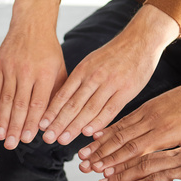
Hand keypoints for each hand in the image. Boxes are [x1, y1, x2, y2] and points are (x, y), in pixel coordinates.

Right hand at [0, 0, 66, 148]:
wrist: (31, 23)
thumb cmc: (49, 50)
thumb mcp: (59, 69)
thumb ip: (56, 93)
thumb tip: (53, 119)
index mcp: (44, 74)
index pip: (38, 103)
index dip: (33, 123)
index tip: (29, 139)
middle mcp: (27, 72)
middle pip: (20, 105)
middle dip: (16, 127)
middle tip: (12, 146)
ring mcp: (11, 68)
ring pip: (6, 99)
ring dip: (3, 121)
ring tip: (1, 138)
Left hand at [38, 5, 176, 146]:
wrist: (140, 40)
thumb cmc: (114, 54)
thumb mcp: (91, 62)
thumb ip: (79, 81)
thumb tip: (62, 100)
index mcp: (82, 70)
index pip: (63, 95)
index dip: (51, 112)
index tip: (41, 125)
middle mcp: (93, 77)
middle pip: (73, 104)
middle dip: (58, 123)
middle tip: (47, 138)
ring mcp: (110, 83)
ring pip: (89, 109)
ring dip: (74, 126)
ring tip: (62, 140)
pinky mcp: (126, 90)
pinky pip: (110, 109)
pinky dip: (98, 122)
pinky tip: (87, 133)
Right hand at [77, 59, 180, 173]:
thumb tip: (169, 178)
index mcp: (167, 132)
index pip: (137, 151)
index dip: (117, 163)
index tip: (101, 174)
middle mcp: (152, 121)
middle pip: (122, 141)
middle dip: (101, 156)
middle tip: (84, 168)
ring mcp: (147, 112)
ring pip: (118, 130)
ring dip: (99, 144)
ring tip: (83, 156)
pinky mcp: (145, 107)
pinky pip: (123, 120)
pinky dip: (108, 129)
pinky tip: (95, 137)